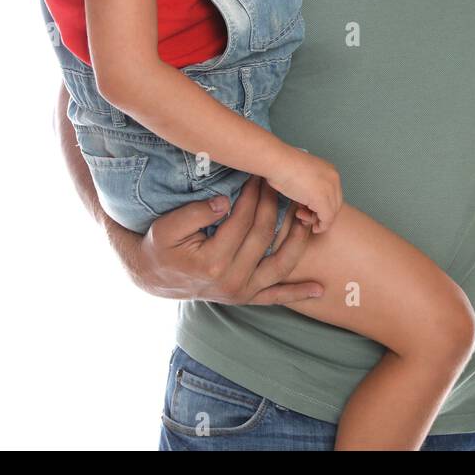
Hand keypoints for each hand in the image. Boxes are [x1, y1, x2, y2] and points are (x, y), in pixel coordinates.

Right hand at [116, 176, 322, 306]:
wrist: (154, 278)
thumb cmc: (161, 248)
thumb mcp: (166, 227)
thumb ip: (194, 213)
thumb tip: (224, 201)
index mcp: (212, 263)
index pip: (242, 221)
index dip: (252, 195)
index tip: (258, 176)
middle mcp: (231, 281)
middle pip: (264, 236)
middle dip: (273, 205)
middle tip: (280, 184)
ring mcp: (241, 292)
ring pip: (280, 265)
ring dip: (298, 241)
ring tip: (309, 218)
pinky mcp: (246, 298)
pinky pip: (276, 297)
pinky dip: (298, 293)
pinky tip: (319, 288)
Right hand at [270, 151, 341, 233]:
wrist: (277, 162)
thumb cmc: (282, 166)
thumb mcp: (302, 176)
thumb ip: (310, 187)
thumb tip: (309, 202)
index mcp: (330, 171)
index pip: (333, 195)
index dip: (322, 206)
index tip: (307, 209)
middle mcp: (334, 178)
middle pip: (335, 204)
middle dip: (321, 214)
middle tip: (304, 215)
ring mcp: (330, 188)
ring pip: (332, 213)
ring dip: (318, 220)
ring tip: (301, 215)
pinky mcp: (322, 199)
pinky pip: (327, 219)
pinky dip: (320, 226)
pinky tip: (310, 225)